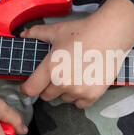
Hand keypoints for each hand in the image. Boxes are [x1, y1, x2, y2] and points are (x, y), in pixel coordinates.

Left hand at [19, 0, 133, 108]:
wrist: (111, 34)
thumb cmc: (83, 31)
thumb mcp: (56, 30)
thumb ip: (36, 33)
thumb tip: (22, 34)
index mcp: (50, 68)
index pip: (30, 90)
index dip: (27, 87)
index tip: (30, 85)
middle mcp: (63, 83)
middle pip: (46, 96)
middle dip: (48, 87)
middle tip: (58, 74)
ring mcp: (79, 91)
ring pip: (63, 99)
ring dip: (65, 91)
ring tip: (74, 74)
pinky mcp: (93, 95)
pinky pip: (80, 103)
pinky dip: (80, 96)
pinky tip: (84, 81)